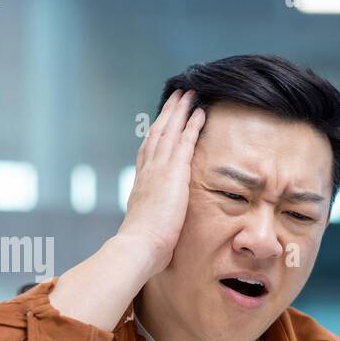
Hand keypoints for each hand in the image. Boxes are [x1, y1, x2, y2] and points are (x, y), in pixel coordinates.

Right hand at [116, 88, 205, 278]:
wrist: (139, 246)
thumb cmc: (144, 246)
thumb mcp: (149, 227)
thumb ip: (155, 219)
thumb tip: (159, 229)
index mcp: (142, 183)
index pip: (150, 151)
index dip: (157, 133)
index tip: (163, 120)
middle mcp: (148, 171)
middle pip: (158, 133)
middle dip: (168, 114)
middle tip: (177, 95)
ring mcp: (159, 169)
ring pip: (170, 131)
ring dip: (180, 111)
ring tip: (189, 94)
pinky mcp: (173, 172)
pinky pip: (184, 141)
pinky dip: (191, 125)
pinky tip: (200, 112)